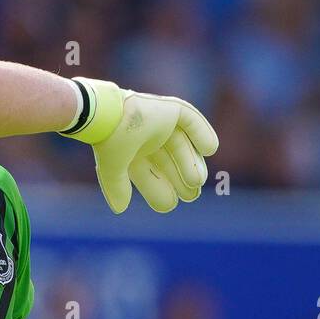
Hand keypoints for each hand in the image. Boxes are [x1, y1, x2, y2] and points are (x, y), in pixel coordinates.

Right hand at [62, 77, 218, 214]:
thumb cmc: (108, 141)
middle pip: (168, 162)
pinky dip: (202, 133)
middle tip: (191, 196)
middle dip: (179, 179)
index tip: (170, 204)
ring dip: (191, 162)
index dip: (159, 189)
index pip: (149, 174)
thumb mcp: (112, 169)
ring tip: (198, 180)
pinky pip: (191, 121)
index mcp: (132, 153)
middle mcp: (146, 138)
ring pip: (181, 146)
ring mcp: (159, 123)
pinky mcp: (171, 109)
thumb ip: (116, 187)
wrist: (108, 114)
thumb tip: (119, 209)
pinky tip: (211, 149)